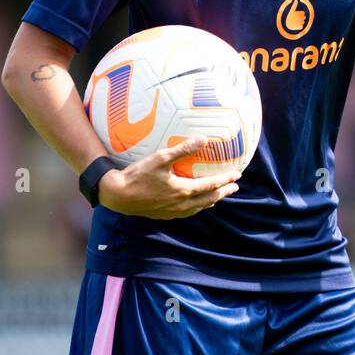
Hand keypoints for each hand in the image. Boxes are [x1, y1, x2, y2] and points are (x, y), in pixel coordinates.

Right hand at [96, 137, 242, 219]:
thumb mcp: (161, 158)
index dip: (226, 179)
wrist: (118, 196)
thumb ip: (182, 149)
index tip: (237, 175)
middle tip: (234, 187)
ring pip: (199, 208)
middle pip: (210, 199)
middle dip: (223, 192)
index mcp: (184, 191)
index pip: (212, 185)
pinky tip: (194, 204)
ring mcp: (173, 212)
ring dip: (211, 201)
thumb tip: (203, 138)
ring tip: (218, 196)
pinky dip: (197, 207)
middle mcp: (182, 204)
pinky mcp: (164, 215)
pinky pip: (187, 212)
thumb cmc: (138, 175)